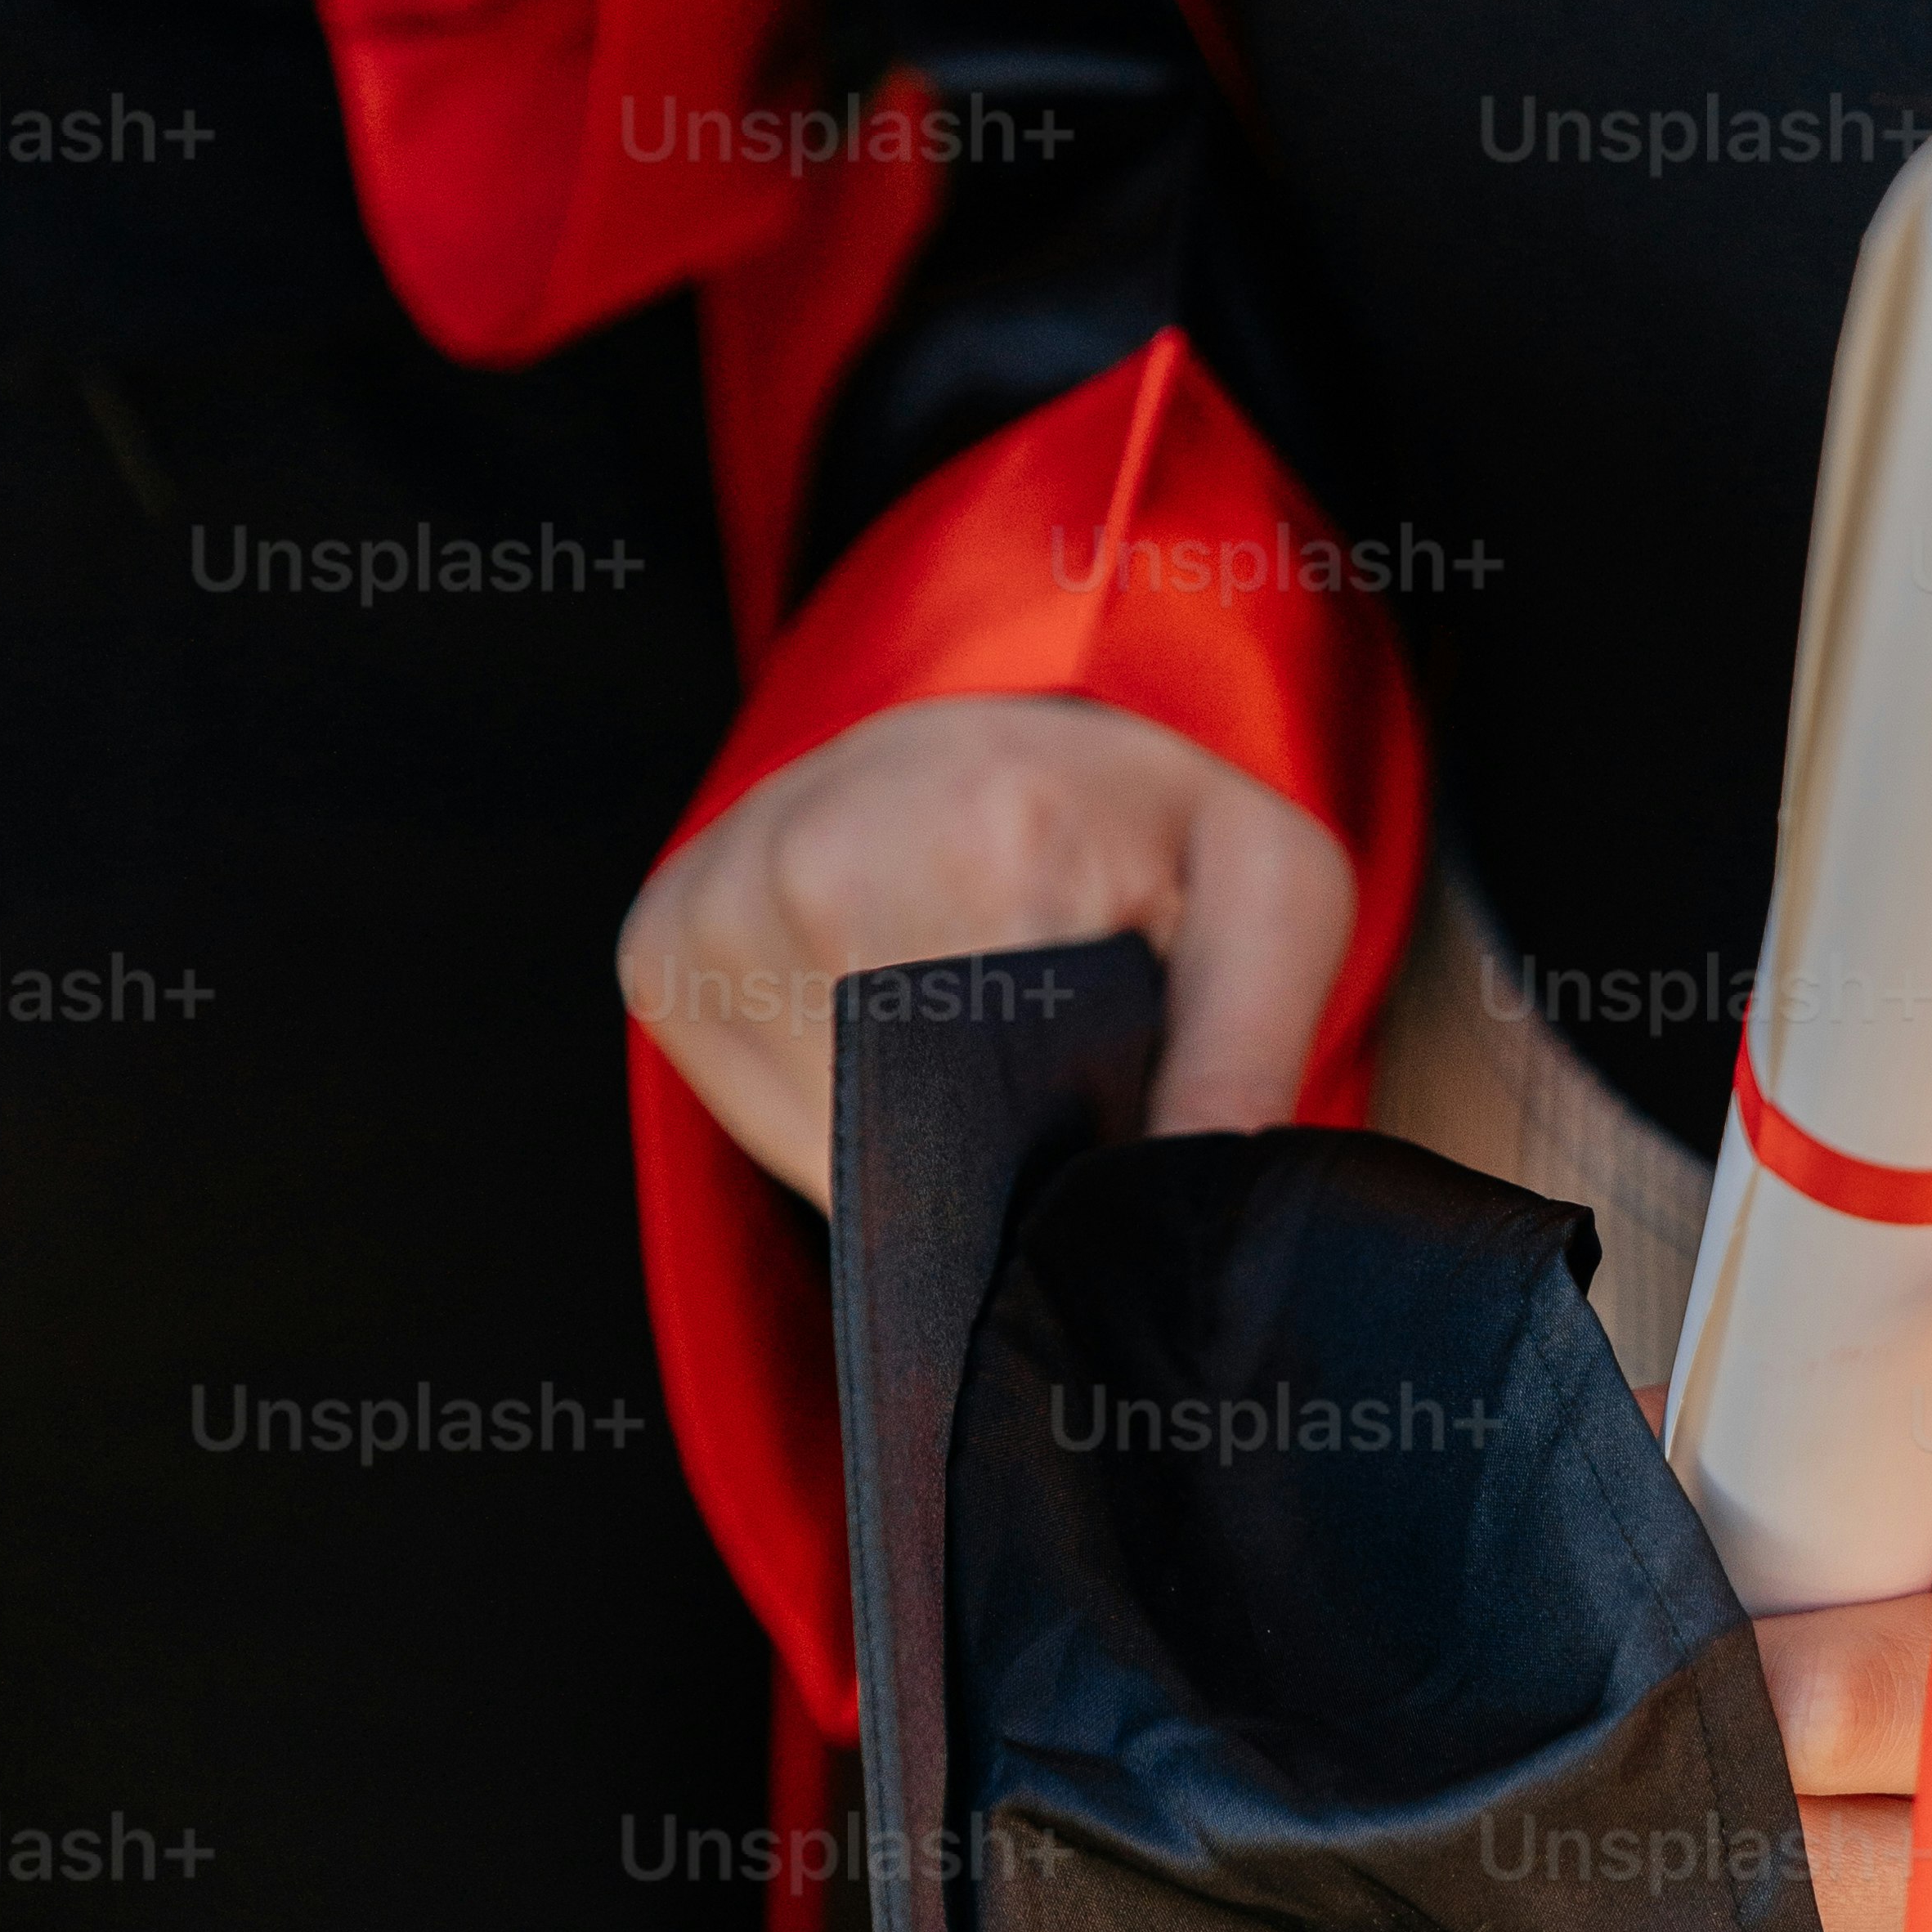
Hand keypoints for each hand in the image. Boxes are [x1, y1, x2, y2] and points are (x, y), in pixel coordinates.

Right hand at [619, 699, 1361, 1206]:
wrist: (1032, 731)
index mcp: (976, 833)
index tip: (1101, 1111)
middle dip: (983, 1142)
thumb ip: (1245, 1059)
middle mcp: (814, 847)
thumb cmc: (1158, 831)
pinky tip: (887, 1036)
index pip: (995, 1099)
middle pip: (900, 1123)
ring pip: (820, 1131)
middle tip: (1050, 1071)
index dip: (1059, 1147)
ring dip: (905, 1134)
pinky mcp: (659, 944)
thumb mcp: (1271, 903)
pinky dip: (824, 1113)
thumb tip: (1186, 1199)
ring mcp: (713, 895)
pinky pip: (743, 1103)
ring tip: (972, 1033)